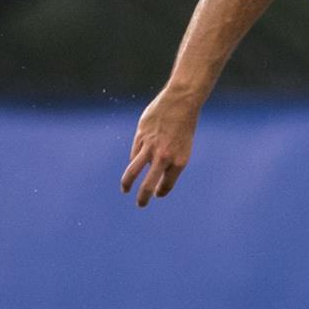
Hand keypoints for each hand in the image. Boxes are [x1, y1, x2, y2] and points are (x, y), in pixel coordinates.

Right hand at [119, 87, 203, 206]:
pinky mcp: (140, 137)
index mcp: (179, 161)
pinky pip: (135, 153)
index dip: (160, 191)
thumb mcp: (183, 147)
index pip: (167, 184)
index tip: (156, 194)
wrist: (181, 103)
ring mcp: (151, 147)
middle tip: (141, 205)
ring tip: (125, 190)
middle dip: (144, 197)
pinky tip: (136, 161)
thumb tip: (153, 175)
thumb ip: (169, 162)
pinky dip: (135, 159)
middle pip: (149, 184)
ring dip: (128, 183)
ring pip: (134, 170)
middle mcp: (165, 157)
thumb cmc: (183, 126)